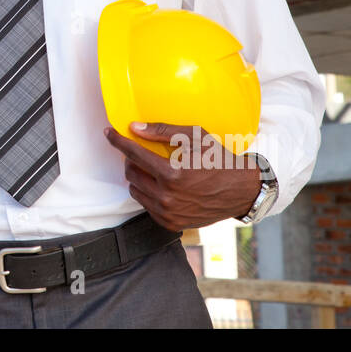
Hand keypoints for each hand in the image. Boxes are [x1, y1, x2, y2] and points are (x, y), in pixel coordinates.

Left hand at [103, 121, 262, 230]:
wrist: (241, 191)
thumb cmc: (219, 160)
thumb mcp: (196, 137)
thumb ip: (163, 131)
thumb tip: (135, 128)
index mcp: (172, 174)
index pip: (133, 154)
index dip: (118, 141)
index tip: (109, 133)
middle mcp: (167, 196)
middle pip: (130, 173)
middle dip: (130, 159)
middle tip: (139, 151)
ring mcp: (168, 213)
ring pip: (135, 190)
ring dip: (137, 176)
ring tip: (151, 168)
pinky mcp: (170, 223)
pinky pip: (146, 205)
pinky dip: (148, 193)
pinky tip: (160, 185)